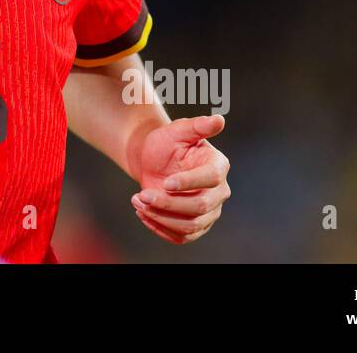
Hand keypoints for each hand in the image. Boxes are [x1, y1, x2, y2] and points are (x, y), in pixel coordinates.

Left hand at [130, 114, 230, 244]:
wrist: (151, 160)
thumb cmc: (165, 142)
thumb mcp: (176, 130)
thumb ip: (197, 126)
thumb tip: (219, 119)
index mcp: (218, 166)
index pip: (211, 179)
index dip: (189, 183)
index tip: (165, 182)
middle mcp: (219, 192)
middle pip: (200, 207)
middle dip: (168, 203)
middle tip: (141, 195)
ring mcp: (209, 212)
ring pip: (190, 226)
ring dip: (161, 217)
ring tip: (137, 202)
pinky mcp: (195, 226)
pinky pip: (181, 237)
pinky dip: (160, 228)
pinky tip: (142, 213)